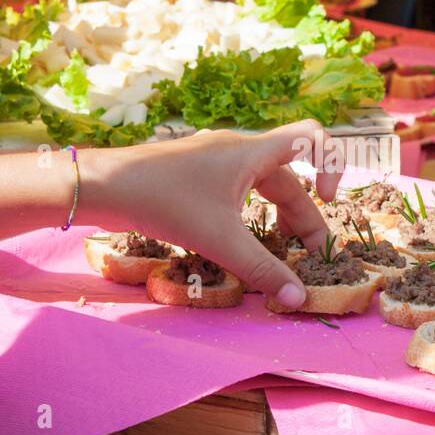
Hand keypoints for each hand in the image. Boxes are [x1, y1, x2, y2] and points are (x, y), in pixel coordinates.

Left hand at [81, 121, 338, 306]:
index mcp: (252, 151)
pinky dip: (252, 213)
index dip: (332, 164)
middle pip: (289, 177)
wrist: (102, 186)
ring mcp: (214, 160)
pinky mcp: (194, 175)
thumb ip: (262, 270)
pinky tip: (241, 240)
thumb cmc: (164, 201)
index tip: (327, 200)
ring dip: (279, 216)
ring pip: (263, 184)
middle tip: (307, 256)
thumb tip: (300, 298)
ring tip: (281, 250)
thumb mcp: (219, 239)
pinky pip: (238, 189)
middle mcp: (237, 149)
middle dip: (304, 216)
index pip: (312, 136)